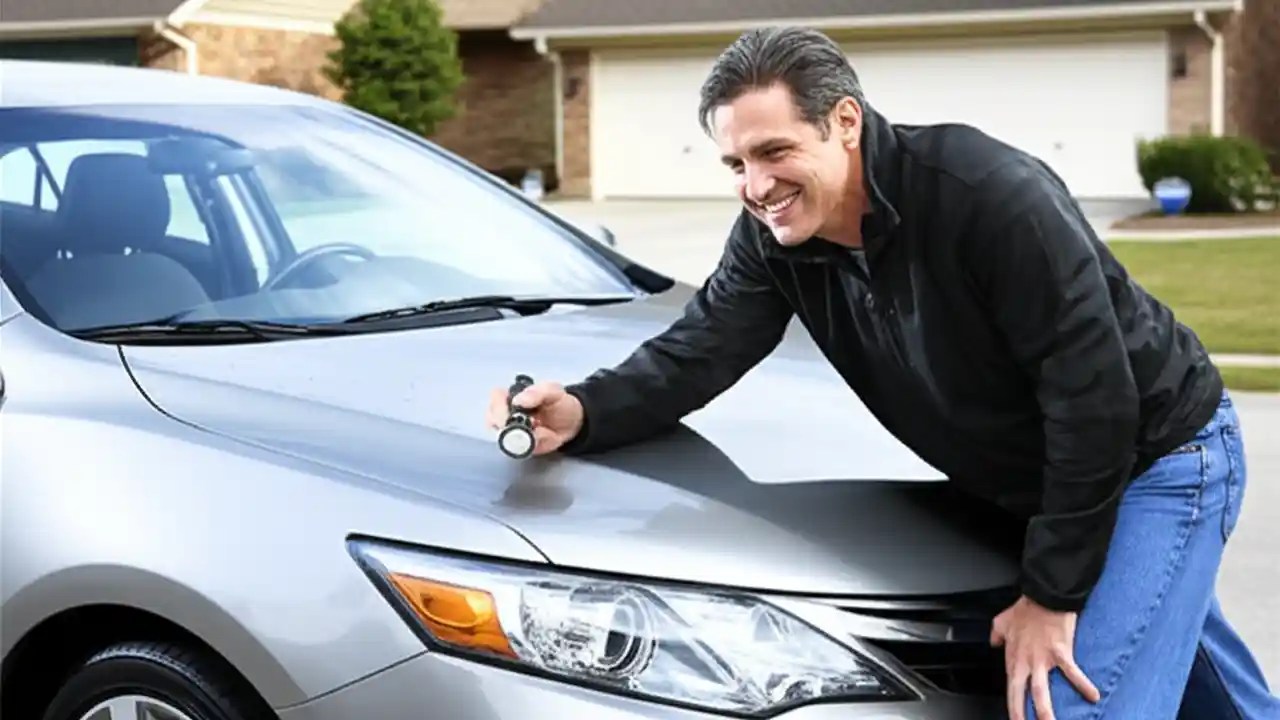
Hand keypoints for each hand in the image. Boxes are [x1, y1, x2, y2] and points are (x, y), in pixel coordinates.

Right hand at [486, 380, 584, 455]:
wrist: (573, 422)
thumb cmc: (559, 403)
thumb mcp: (553, 391)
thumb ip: (536, 392)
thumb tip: (518, 400)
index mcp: (512, 395)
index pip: (495, 399)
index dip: (498, 409)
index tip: (508, 418)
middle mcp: (506, 413)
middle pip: (493, 421)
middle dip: (508, 427)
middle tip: (529, 426)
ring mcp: (511, 432)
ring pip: (503, 439)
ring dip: (521, 438)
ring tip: (540, 431)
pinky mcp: (520, 447)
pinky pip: (519, 450)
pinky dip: (533, 446)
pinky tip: (543, 438)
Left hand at [990, 595, 1099, 719]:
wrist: (1043, 596)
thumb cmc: (1025, 608)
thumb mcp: (1001, 621)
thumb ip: (996, 635)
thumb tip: (993, 642)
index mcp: (1014, 658)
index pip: (1012, 689)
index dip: (1014, 706)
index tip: (1016, 719)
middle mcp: (1026, 662)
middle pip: (1023, 695)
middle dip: (1024, 716)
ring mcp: (1042, 659)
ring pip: (1041, 692)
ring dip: (1046, 711)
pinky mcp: (1060, 652)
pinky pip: (1072, 672)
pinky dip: (1084, 684)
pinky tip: (1094, 696)